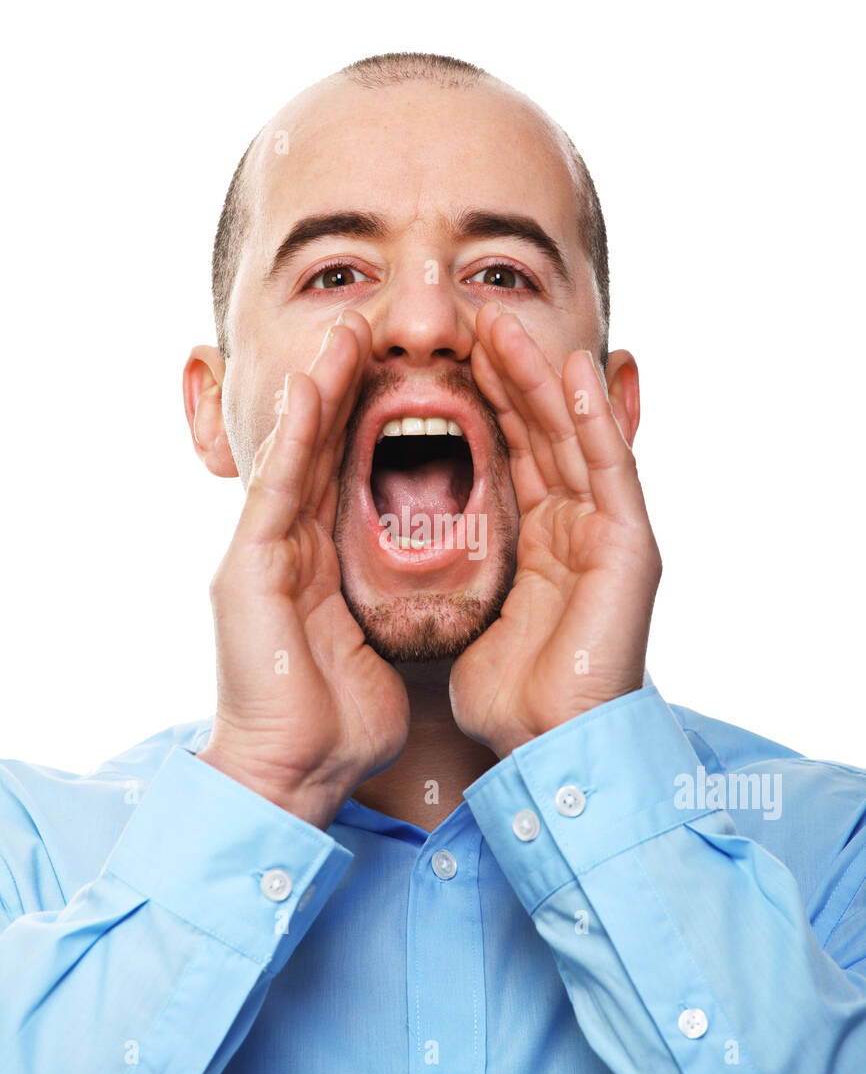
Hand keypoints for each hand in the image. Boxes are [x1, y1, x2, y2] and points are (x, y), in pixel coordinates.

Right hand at [198, 312, 409, 826]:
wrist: (293, 776)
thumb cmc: (339, 725)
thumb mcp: (381, 647)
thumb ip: (392, 608)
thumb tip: (429, 595)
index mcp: (316, 566)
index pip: (346, 477)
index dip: (372, 424)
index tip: (407, 378)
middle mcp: (284, 550)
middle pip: (319, 453)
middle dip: (344, 389)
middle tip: (370, 330)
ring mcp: (260, 556)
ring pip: (295, 457)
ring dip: (320, 391)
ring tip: (345, 334)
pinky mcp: (248, 570)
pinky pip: (277, 489)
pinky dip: (296, 436)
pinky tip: (314, 386)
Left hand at [449, 303, 661, 759]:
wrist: (547, 749)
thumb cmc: (505, 700)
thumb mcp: (460, 618)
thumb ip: (445, 571)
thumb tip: (394, 546)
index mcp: (534, 545)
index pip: (502, 458)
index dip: (474, 408)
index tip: (435, 363)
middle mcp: (572, 530)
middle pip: (535, 435)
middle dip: (502, 377)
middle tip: (465, 324)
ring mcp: (605, 535)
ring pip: (569, 437)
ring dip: (538, 379)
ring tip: (502, 326)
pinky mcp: (631, 546)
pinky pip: (611, 467)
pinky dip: (594, 416)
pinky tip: (571, 369)